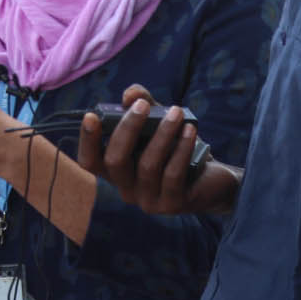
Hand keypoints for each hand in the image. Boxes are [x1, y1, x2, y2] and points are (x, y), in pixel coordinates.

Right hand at [76, 83, 241, 215]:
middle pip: (115, 161)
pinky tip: (190, 130)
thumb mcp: (160, 123)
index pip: (90, 161)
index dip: (87, 141)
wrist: (213, 181)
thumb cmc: (178, 149)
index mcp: (117, 172)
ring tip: (177, 112)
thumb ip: (144, 105)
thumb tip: (130, 95)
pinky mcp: (172, 204)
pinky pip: (173, 175)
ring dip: (162, 134)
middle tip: (143, 105)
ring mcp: (148, 201)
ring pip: (147, 166)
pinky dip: (181, 149)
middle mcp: (127, 189)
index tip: (91, 116)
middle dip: (128, 129)